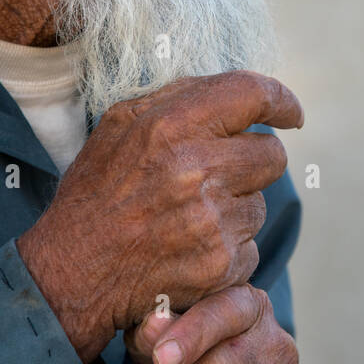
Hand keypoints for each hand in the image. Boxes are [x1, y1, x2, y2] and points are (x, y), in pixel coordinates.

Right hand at [17, 71, 303, 363]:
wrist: (72, 272)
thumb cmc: (96, 192)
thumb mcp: (121, 125)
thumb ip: (177, 99)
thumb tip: (232, 91)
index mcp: (171, 126)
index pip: (253, 94)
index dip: (282, 100)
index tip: (291, 113)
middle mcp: (196, 170)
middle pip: (273, 154)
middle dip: (256, 161)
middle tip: (226, 172)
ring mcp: (211, 221)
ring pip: (261, 205)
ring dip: (237, 208)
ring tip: (191, 217)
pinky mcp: (219, 264)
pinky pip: (250, 248)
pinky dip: (228, 250)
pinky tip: (191, 249)